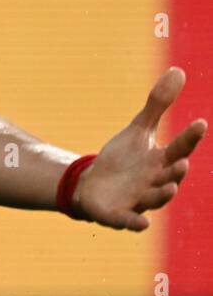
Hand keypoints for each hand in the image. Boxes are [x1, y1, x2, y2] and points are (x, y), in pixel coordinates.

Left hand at [74, 67, 206, 230]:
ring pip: (154, 199)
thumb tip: (178, 71)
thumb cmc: (123, 160)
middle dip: (177, 171)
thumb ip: (158, 105)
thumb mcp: (138, 130)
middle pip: (170, 176)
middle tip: (183, 163)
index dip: (190, 138)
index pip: (179, 148)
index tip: (201, 123)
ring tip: (170, 186)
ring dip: (162, 194)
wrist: (94, 186)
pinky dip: (133, 223)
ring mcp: (137, 199)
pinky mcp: (117, 214)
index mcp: (160, 160)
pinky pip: (127, 221)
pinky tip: (141, 225)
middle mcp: (154, 181)